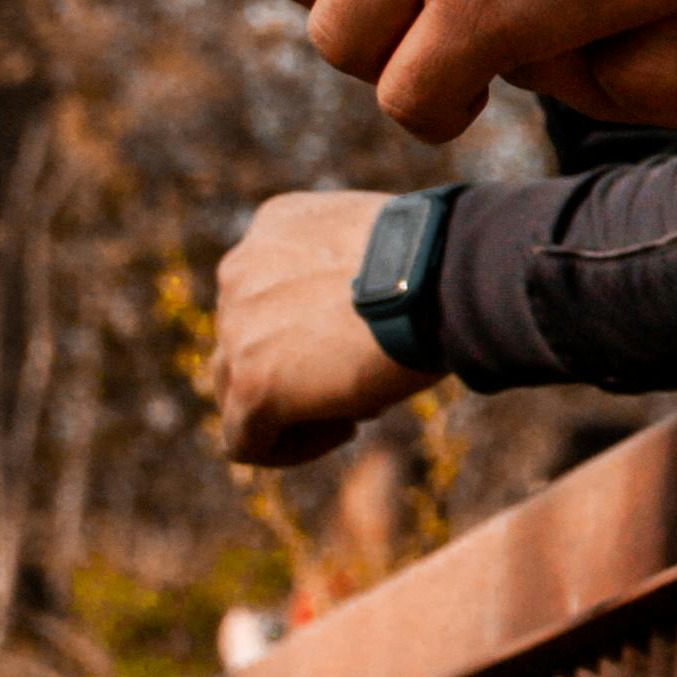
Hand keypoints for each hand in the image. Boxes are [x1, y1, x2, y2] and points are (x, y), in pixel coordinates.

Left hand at [214, 191, 430, 465]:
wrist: (440, 276)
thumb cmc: (436, 261)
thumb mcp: (377, 247)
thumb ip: (342, 274)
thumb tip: (345, 328)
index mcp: (272, 228)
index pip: (267, 292)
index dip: (312, 326)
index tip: (359, 338)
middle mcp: (240, 269)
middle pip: (246, 340)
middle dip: (298, 366)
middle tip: (361, 373)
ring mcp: (237, 328)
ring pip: (236, 390)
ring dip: (290, 407)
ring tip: (356, 403)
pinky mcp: (251, 383)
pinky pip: (245, 441)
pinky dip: (290, 448)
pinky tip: (344, 427)